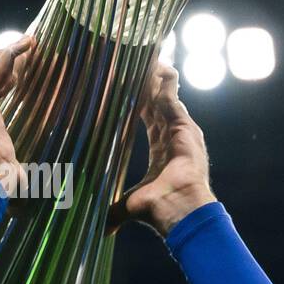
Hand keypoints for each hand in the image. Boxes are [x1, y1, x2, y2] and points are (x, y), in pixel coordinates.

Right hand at [0, 35, 36, 194]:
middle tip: (26, 51)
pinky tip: (21, 48)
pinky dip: (5, 58)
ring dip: (4, 54)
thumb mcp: (8, 171)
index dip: (2, 80)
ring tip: (28, 43)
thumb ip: (15, 171)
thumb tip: (26, 183)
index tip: (20, 74)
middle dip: (2, 62)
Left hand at [108, 62, 216, 236]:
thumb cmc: (160, 210)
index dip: (136, 101)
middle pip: (158, 100)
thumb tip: (99, 227)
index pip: (149, 116)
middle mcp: (174, 135)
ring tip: (136, 56)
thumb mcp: (130, 205)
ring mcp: (182, 128)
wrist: (180, 212)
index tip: (122, 86)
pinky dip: (159, 80)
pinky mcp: (184, 125)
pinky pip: (170, 95)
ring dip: (150, 75)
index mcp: (163, 148)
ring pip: (165, 93)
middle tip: (128, 62)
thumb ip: (114, 211)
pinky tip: (146, 66)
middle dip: (144, 81)